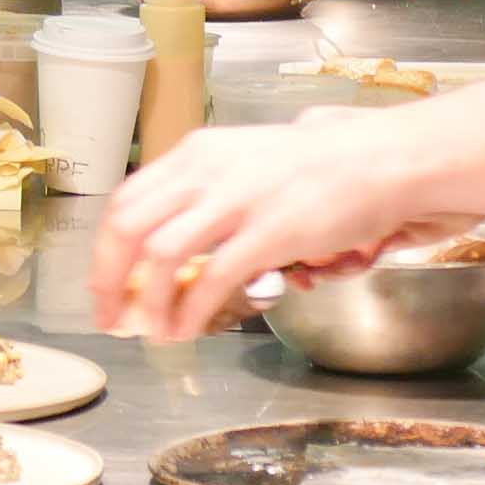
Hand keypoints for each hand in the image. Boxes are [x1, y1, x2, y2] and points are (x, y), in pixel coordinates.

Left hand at [86, 110, 436, 341]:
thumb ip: (208, 194)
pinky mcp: (269, 232)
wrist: (381, 159)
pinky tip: (187, 330)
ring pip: (160, 255)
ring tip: (153, 330)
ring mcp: (236, 200)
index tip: (103, 282)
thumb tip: (173, 241)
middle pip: (127, 227)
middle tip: (110, 316)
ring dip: (148, 303)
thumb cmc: (321, 165)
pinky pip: (212, 279)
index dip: (105, 248)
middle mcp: (206, 171)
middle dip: (108, 280)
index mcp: (197, 154)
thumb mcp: (247, 162)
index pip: (126, 199)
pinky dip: (190, 312)